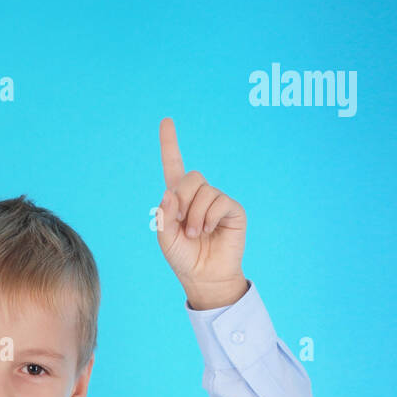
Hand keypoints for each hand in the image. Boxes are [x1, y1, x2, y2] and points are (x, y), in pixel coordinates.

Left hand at [156, 117, 247, 308]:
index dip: (170, 144)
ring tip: (195, 234)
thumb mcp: (166, 239)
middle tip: (182, 225)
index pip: (174, 167)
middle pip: (191, 177)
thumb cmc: (184, 259)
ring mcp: (217, 201)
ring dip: (194, 216)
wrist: (204, 276)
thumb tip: (170, 192)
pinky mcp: (232, 210)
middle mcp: (199, 196)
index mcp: (179, 199)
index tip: (166, 120)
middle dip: (183, 200)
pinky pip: (219, 201)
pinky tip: (208, 230)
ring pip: (204, 191)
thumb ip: (164, 216)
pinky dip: (209, 217)